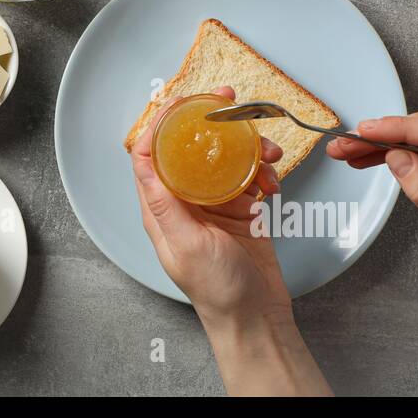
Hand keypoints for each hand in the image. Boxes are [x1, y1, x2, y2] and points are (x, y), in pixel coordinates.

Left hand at [132, 86, 332, 395]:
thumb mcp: (187, 245)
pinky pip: (252, 175)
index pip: (151, 155)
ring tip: (269, 152)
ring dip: (249, 147)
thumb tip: (143, 161)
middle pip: (191, 147)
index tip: (182, 100)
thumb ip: (166, 203)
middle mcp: (186, 200)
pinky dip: (265, 172)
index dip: (161, 123)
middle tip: (230, 99)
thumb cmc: (217, 290)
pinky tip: (273, 182)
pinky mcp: (243, 208)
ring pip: (227, 157)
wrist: (256, 318)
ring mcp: (215, 203)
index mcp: (162, 208)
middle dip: (210, 121)